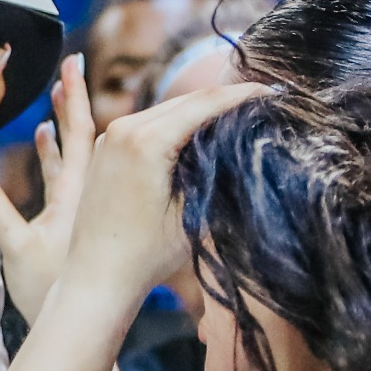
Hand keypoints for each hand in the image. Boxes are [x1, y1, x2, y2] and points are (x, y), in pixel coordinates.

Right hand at [0, 54, 93, 319]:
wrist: (77, 324)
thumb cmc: (49, 291)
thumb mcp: (14, 245)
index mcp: (76, 194)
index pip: (80, 132)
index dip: (75, 95)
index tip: (74, 61)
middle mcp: (88, 195)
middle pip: (85, 135)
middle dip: (73, 99)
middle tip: (73, 64)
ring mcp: (86, 209)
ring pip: (80, 156)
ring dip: (68, 125)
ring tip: (61, 96)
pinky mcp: (79, 223)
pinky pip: (71, 178)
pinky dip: (59, 154)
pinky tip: (47, 139)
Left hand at [64, 83, 250, 298]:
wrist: (95, 279)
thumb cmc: (146, 256)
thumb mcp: (193, 213)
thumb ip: (217, 170)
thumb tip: (244, 144)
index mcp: (145, 141)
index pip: (205, 103)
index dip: (243, 94)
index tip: (275, 91)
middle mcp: (122, 129)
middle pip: (185, 101)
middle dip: (226, 98)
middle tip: (265, 100)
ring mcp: (109, 137)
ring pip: (166, 110)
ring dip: (201, 110)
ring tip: (239, 113)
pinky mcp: (105, 149)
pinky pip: (147, 124)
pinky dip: (176, 123)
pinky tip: (201, 131)